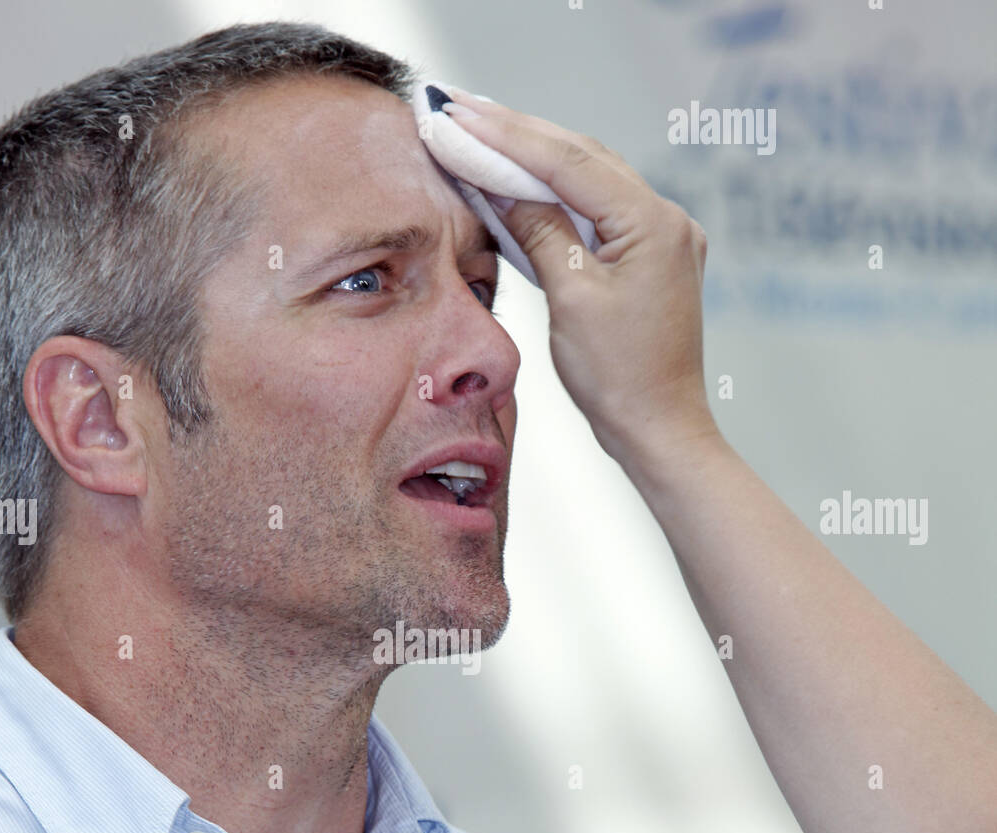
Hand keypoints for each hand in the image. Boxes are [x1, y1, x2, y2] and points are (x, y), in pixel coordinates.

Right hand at [444, 88, 721, 472]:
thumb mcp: (569, 299)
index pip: (570, 161)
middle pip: (582, 158)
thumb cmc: (620, 379)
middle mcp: (666, 218)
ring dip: (536, 158)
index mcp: (653, 223)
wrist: (659, 429)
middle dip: (519, 135)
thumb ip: (539, 231)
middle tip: (462, 109)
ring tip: (482, 132)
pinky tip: (521, 181)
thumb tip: (503, 186)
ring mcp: (662, 236)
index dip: (509, 136)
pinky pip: (599, 210)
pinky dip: (558, 195)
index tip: (461, 115)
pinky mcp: (650, 257)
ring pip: (591, 179)